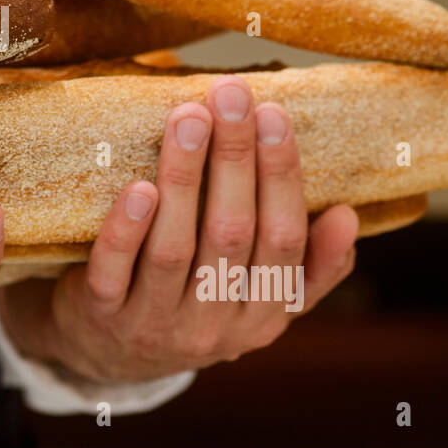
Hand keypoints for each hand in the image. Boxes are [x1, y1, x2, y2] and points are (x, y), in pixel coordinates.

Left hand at [0, 75, 357, 382]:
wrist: (108, 354)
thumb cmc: (196, 301)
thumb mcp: (260, 299)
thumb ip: (309, 265)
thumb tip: (346, 215)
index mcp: (263, 315)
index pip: (283, 239)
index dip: (281, 175)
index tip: (273, 112)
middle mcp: (213, 325)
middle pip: (231, 235)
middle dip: (234, 158)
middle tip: (229, 93)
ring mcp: (154, 324)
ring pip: (174, 248)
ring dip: (183, 178)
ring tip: (187, 118)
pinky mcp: (101, 317)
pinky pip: (114, 273)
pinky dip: (127, 230)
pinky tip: (138, 187)